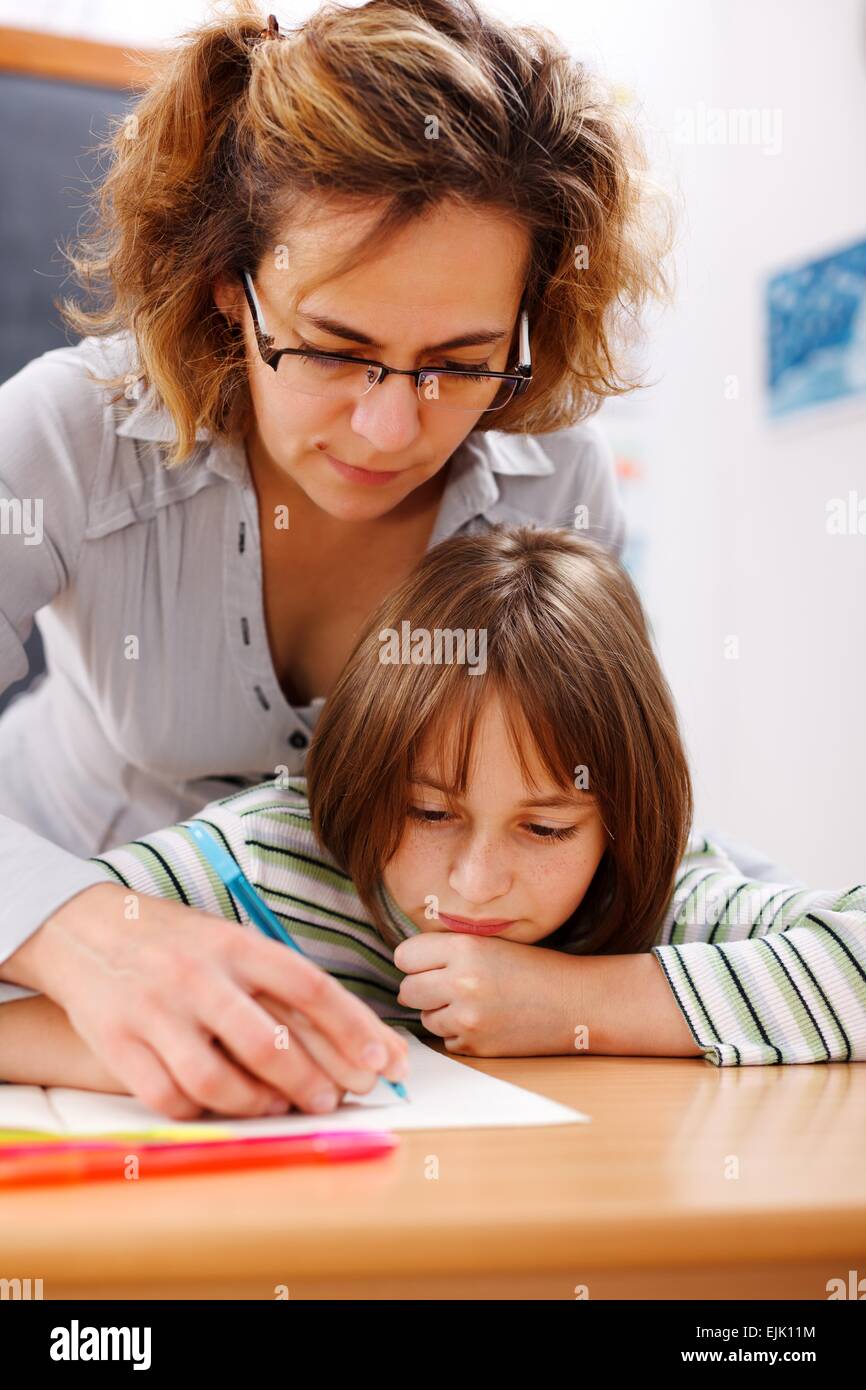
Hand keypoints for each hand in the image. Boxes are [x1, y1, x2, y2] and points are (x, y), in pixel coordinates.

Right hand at [3, 883, 408, 1119]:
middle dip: (310, 1081)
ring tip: (277, 1105)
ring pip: (217, 1081)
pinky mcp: (116, 1043)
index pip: (309, 987)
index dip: (352, 1028)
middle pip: (268, 1042)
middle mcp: (197, 976)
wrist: (81, 926)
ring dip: (257, 1104)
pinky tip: (220, 1105)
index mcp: (234, 944)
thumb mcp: (228, 942)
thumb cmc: (173, 941)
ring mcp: (154, 1011)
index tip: (382, 1061)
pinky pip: (168, 1097)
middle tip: (331, 1099)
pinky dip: (202, 1111)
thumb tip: (350, 1037)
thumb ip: (278, 985)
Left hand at [393, 931, 572, 1056]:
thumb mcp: (491, 944)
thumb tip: (406, 965)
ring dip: (439, 1012)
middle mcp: (462, 983)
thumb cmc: (535, 969)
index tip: (428, 963)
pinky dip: (458, 1033)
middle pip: (407, 989)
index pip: (405, 955)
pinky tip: (485, 1022)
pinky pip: (446, 1039)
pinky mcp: (475, 1046)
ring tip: (472, 1003)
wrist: (576, 1002)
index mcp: (465, 948)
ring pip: (424, 1017)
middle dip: (421, 988)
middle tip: (446, 986)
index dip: (416, 960)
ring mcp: (467, 1018)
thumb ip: (450, 950)